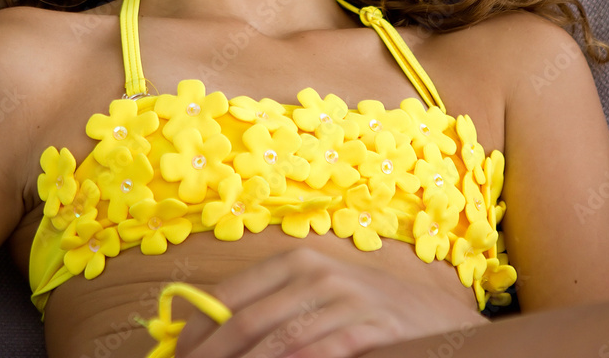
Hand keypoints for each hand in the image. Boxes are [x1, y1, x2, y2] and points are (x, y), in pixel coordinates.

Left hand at [174, 247, 485, 357]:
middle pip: (247, 322)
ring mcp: (343, 299)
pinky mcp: (370, 327)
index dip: (197, 329)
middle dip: (211, 356)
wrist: (435, 313)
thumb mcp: (318, 290)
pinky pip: (321, 352)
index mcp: (294, 259)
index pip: (230, 294)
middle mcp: (315, 272)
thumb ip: (272, 304)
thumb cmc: (364, 305)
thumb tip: (212, 330)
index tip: (173, 356)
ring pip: (278, 342)